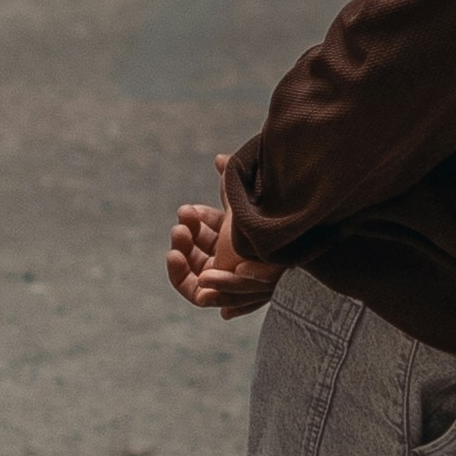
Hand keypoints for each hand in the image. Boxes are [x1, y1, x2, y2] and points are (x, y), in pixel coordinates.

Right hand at [166, 155, 282, 317]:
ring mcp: (225, 278)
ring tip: (179, 233)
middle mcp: (230, 258)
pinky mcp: (221, 296)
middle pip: (196, 247)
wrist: (280, 246)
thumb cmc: (269, 224)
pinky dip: (179, 275)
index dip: (196, 218)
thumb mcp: (244, 202)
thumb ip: (230, 182)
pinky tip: (175, 256)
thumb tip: (219, 159)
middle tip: (183, 219)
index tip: (189, 210)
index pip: (208, 229)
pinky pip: (194, 292)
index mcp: (237, 237)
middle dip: (184, 231)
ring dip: (180, 249)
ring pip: (192, 267)